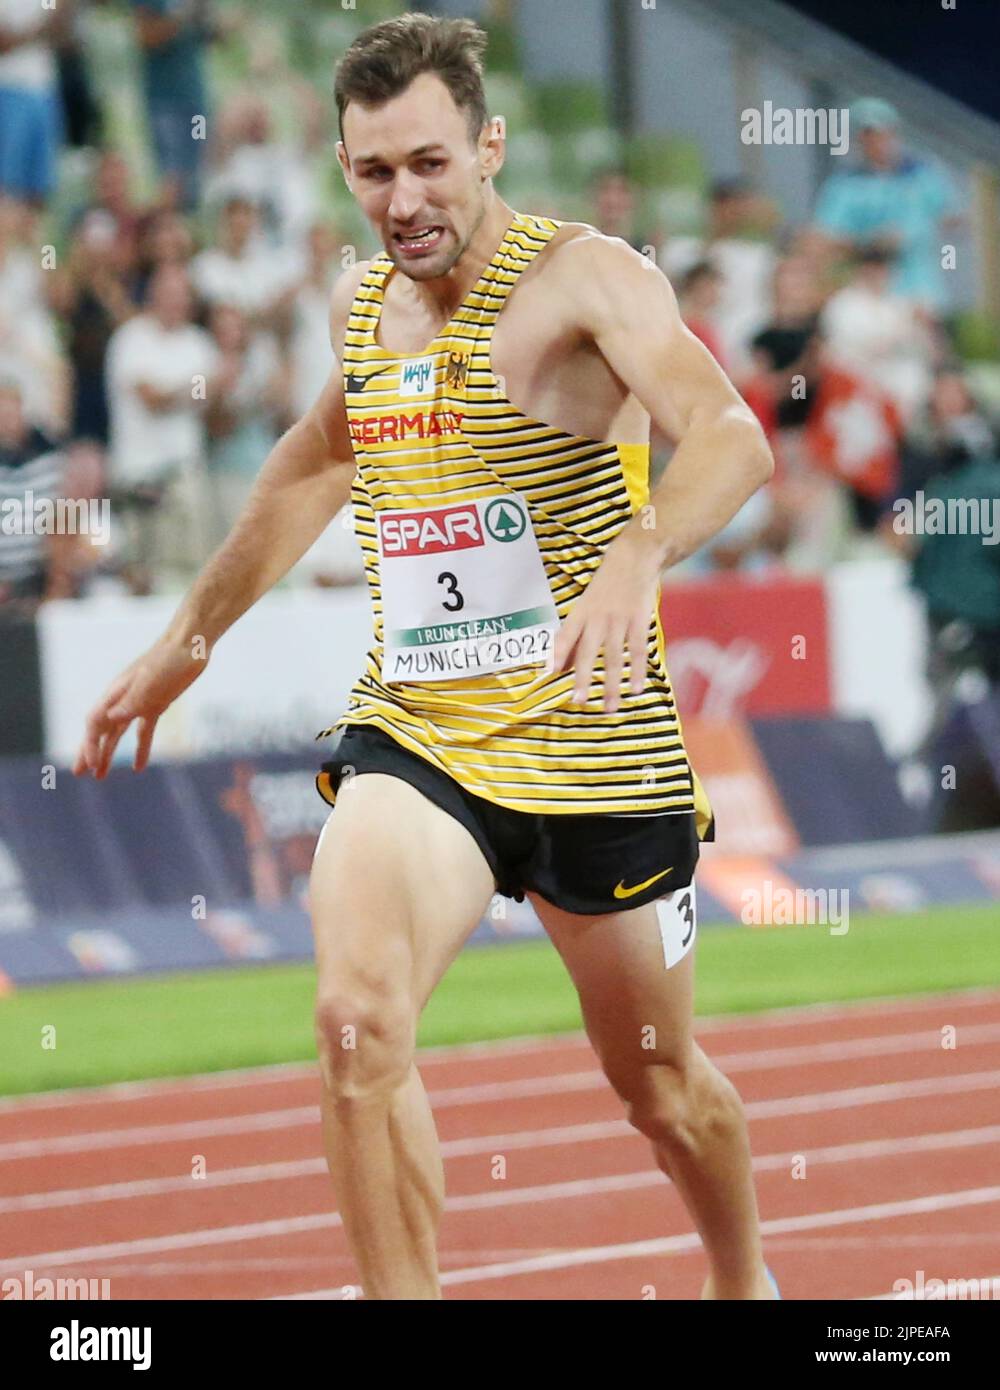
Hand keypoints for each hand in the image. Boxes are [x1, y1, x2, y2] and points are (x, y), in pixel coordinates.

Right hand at [73, 635, 208, 778]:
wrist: (189, 644)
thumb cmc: (169, 659)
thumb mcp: (152, 681)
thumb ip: (133, 701)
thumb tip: (111, 719)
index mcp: (117, 692)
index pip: (95, 723)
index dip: (90, 745)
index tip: (92, 765)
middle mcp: (123, 699)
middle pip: (100, 729)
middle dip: (89, 751)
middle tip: (79, 773)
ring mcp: (139, 702)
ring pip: (118, 733)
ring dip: (109, 753)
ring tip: (100, 775)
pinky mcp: (156, 705)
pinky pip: (143, 731)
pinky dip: (140, 748)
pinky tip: (139, 767)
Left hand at [550, 525, 661, 712]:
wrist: (636, 557)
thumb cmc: (607, 584)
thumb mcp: (587, 604)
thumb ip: (576, 635)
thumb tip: (562, 664)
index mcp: (581, 612)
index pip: (565, 636)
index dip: (557, 655)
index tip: (548, 674)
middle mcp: (598, 617)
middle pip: (589, 652)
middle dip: (583, 679)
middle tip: (578, 702)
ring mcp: (619, 620)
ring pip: (614, 658)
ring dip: (612, 685)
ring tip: (609, 708)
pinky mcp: (639, 620)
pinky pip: (638, 651)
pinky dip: (637, 672)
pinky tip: (635, 689)